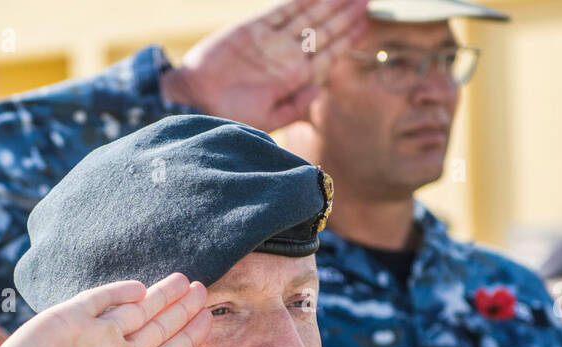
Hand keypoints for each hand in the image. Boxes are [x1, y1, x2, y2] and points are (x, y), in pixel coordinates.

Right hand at [0, 273, 210, 346]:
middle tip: (204, 291)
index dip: (187, 339)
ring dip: (158, 296)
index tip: (208, 321)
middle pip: (155, 329)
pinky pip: (97, 301)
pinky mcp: (62, 322)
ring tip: (185, 281)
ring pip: (132, 311)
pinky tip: (141, 289)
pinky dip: (118, 293)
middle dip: (180, 310)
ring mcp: (87, 339)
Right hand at [161, 0, 368, 131]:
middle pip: (324, 31)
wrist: (195, 101)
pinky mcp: (255, 28)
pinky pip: (283, 9)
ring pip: (308, 16)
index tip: (365, 25)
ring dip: (330, 3)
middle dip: (345, 15)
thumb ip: (295, 105)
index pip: (328, 54)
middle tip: (366, 0)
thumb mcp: (267, 120)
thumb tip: (320, 88)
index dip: (347, 38)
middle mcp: (287, 56)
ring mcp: (272, 40)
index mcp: (294, 79)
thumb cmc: (230, 117)